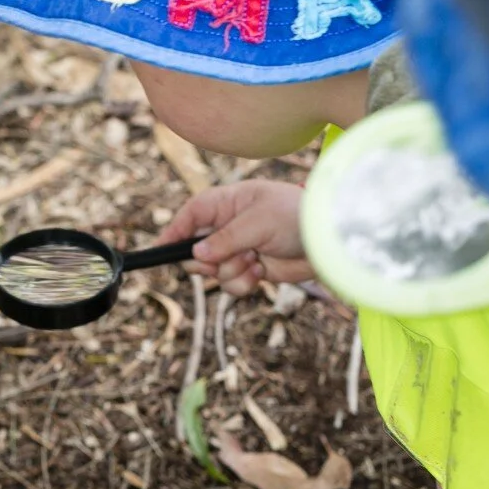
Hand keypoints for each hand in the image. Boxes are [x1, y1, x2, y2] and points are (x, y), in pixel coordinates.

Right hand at [159, 179, 312, 296]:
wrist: (329, 241)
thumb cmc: (295, 217)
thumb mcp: (256, 223)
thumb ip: (224, 240)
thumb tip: (195, 255)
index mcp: (226, 204)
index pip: (190, 216)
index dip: (174, 232)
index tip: (159, 250)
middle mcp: (229, 226)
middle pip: (195, 251)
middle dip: (207, 261)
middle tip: (220, 261)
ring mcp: (240, 249)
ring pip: (214, 272)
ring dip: (231, 272)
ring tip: (254, 261)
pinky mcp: (252, 269)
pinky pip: (232, 284)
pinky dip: (244, 283)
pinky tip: (261, 272)